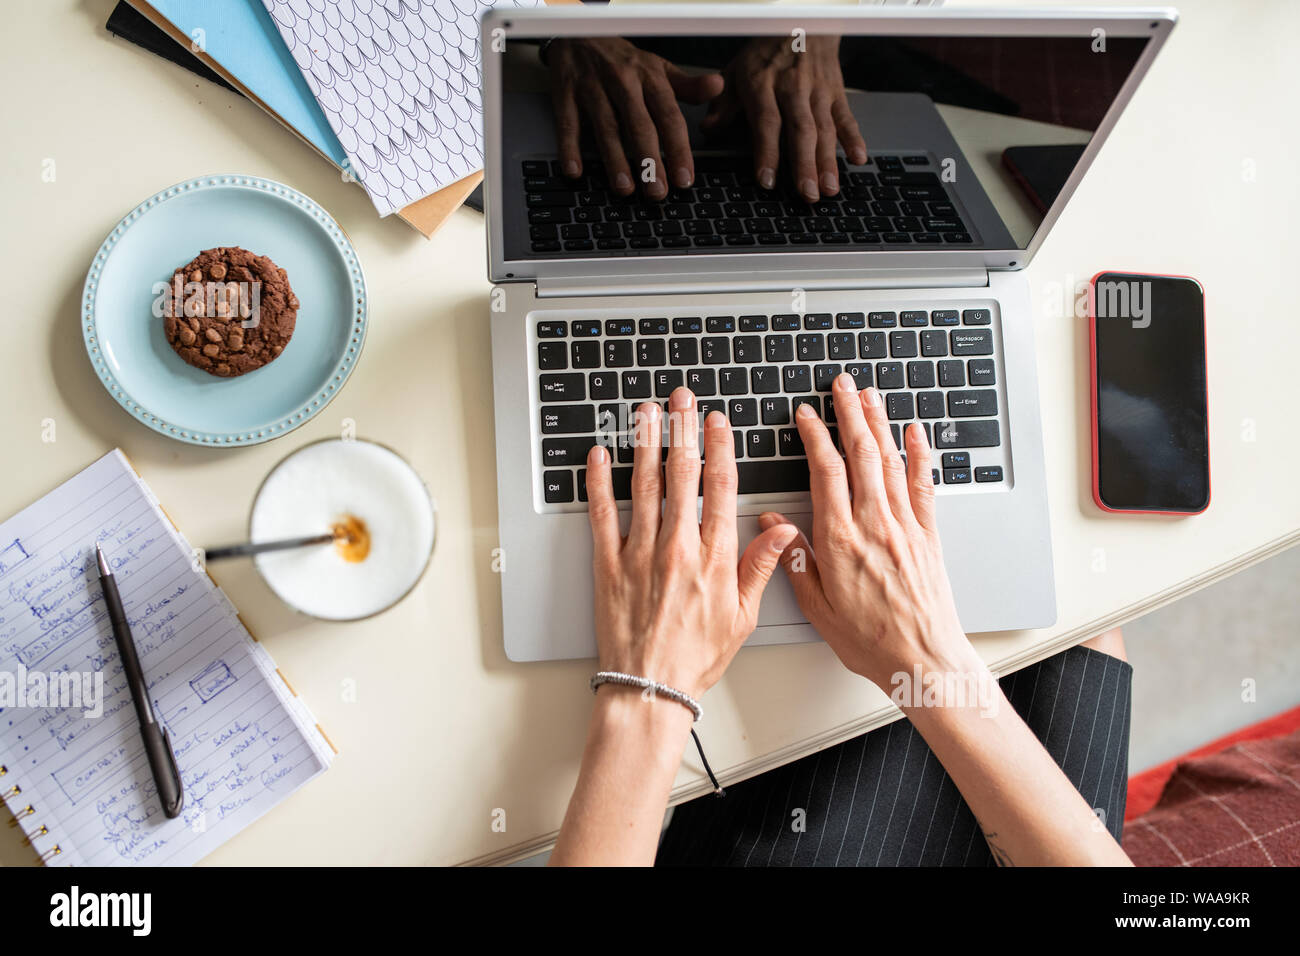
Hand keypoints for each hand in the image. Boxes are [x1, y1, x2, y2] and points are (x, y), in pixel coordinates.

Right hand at [548, 38, 723, 199]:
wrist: (581, 31)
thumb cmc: (624, 60)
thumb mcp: (659, 68)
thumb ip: (688, 86)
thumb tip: (718, 86)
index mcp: (650, 78)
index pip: (669, 116)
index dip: (678, 149)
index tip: (685, 178)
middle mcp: (623, 82)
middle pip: (639, 126)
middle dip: (650, 161)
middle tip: (657, 192)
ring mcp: (593, 88)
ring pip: (606, 128)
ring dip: (615, 160)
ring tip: (625, 189)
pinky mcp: (565, 93)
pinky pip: (568, 123)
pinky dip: (569, 148)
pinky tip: (574, 171)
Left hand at [584, 388, 797, 698]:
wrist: (649, 686)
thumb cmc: (695, 657)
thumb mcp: (743, 617)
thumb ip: (760, 567)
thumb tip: (783, 531)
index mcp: (714, 558)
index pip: (721, 488)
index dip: (720, 448)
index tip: (718, 422)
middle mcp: (678, 547)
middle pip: (682, 474)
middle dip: (683, 429)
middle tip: (682, 398)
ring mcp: (640, 553)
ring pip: (643, 484)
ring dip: (645, 442)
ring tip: (646, 412)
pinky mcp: (608, 564)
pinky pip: (602, 514)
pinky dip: (599, 482)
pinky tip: (599, 456)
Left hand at [702, 36, 866, 200]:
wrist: (801, 23)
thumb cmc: (765, 52)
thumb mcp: (735, 72)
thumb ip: (723, 103)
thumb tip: (708, 129)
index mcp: (763, 84)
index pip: (767, 122)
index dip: (768, 152)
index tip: (767, 180)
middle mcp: (793, 88)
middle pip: (801, 130)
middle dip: (805, 165)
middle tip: (808, 194)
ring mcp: (818, 91)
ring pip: (825, 128)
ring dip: (828, 161)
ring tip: (829, 188)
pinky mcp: (836, 92)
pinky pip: (846, 116)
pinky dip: (854, 138)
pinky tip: (858, 159)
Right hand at [762, 375, 976, 692]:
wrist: (923, 662)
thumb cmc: (870, 642)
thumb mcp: (817, 608)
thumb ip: (794, 560)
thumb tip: (774, 524)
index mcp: (840, 541)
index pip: (825, 473)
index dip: (815, 437)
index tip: (806, 415)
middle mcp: (874, 525)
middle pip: (860, 455)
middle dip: (849, 414)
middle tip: (841, 385)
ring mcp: (905, 526)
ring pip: (890, 461)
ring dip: (879, 424)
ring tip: (869, 395)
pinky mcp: (928, 535)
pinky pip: (922, 484)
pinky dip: (918, 454)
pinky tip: (914, 432)